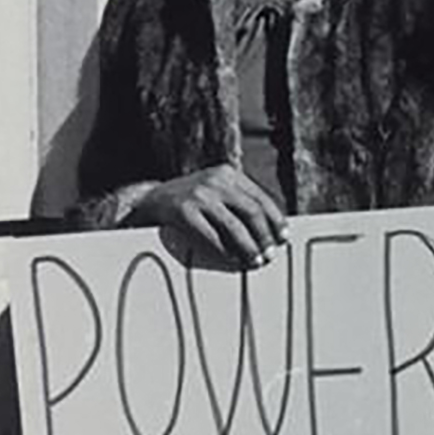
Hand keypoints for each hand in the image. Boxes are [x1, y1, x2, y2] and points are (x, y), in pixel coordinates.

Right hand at [126, 166, 286, 266]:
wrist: (150, 200)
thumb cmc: (191, 201)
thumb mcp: (215, 191)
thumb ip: (238, 202)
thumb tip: (270, 230)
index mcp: (227, 174)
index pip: (260, 198)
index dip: (275, 220)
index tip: (283, 237)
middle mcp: (215, 181)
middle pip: (251, 211)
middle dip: (265, 236)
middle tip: (270, 254)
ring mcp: (198, 195)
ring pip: (234, 226)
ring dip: (249, 247)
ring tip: (255, 261)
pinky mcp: (183, 211)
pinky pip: (211, 236)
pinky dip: (225, 251)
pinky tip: (233, 260)